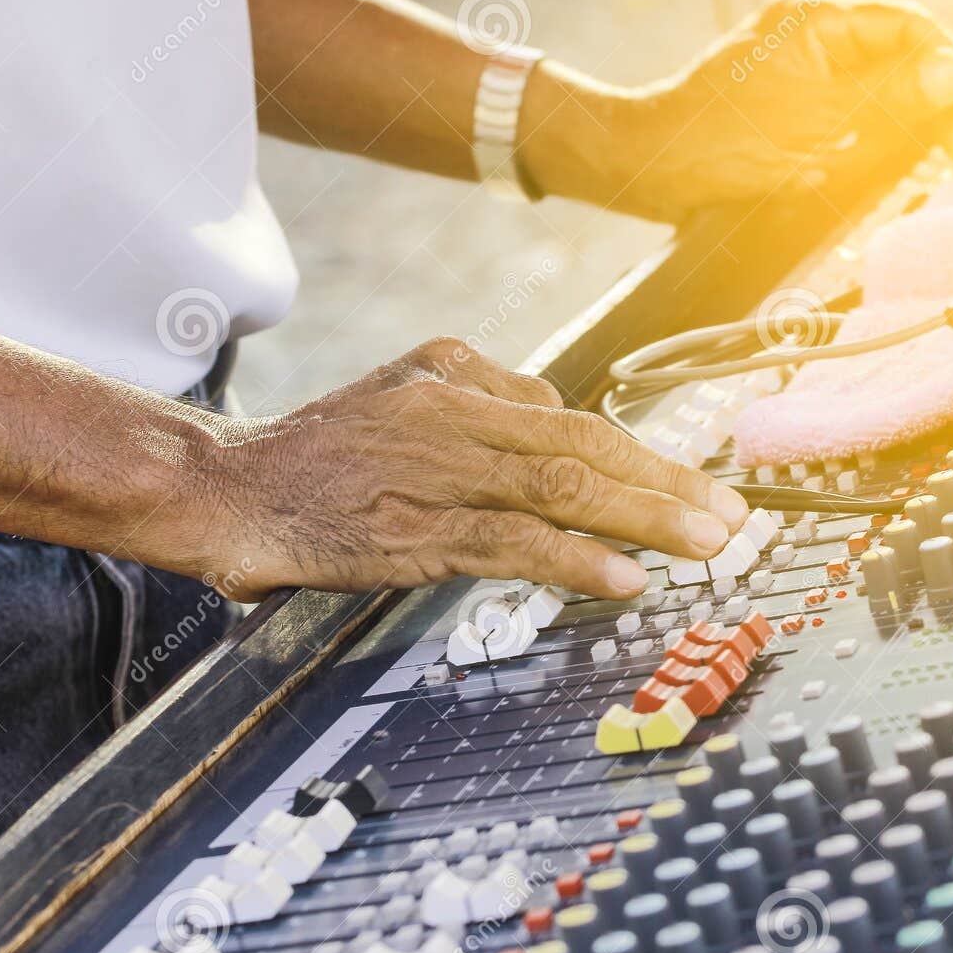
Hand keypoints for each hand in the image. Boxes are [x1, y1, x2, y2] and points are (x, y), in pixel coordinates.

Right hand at [204, 338, 748, 600]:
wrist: (220, 484)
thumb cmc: (314, 452)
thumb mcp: (401, 394)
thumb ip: (482, 399)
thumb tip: (559, 415)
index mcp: (456, 376)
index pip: (573, 417)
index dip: (646, 456)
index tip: (703, 487)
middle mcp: (454, 412)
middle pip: (584, 446)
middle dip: (668, 485)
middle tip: (732, 517)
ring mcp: (433, 468)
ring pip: (560, 487)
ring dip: (643, 518)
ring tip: (705, 545)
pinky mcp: (409, 527)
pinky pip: (507, 542)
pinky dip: (571, 559)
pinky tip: (621, 577)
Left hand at [521, 0, 952, 222]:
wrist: (650, 168)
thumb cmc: (720, 144)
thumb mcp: (821, 123)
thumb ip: (892, 98)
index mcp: (816, 19)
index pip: (908, 27)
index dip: (951, 68)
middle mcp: (808, 33)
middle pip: (897, 58)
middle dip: (937, 102)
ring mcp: (797, 67)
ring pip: (876, 89)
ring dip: (912, 126)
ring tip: (943, 163)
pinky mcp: (788, 103)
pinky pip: (848, 113)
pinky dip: (876, 139)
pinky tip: (899, 168)